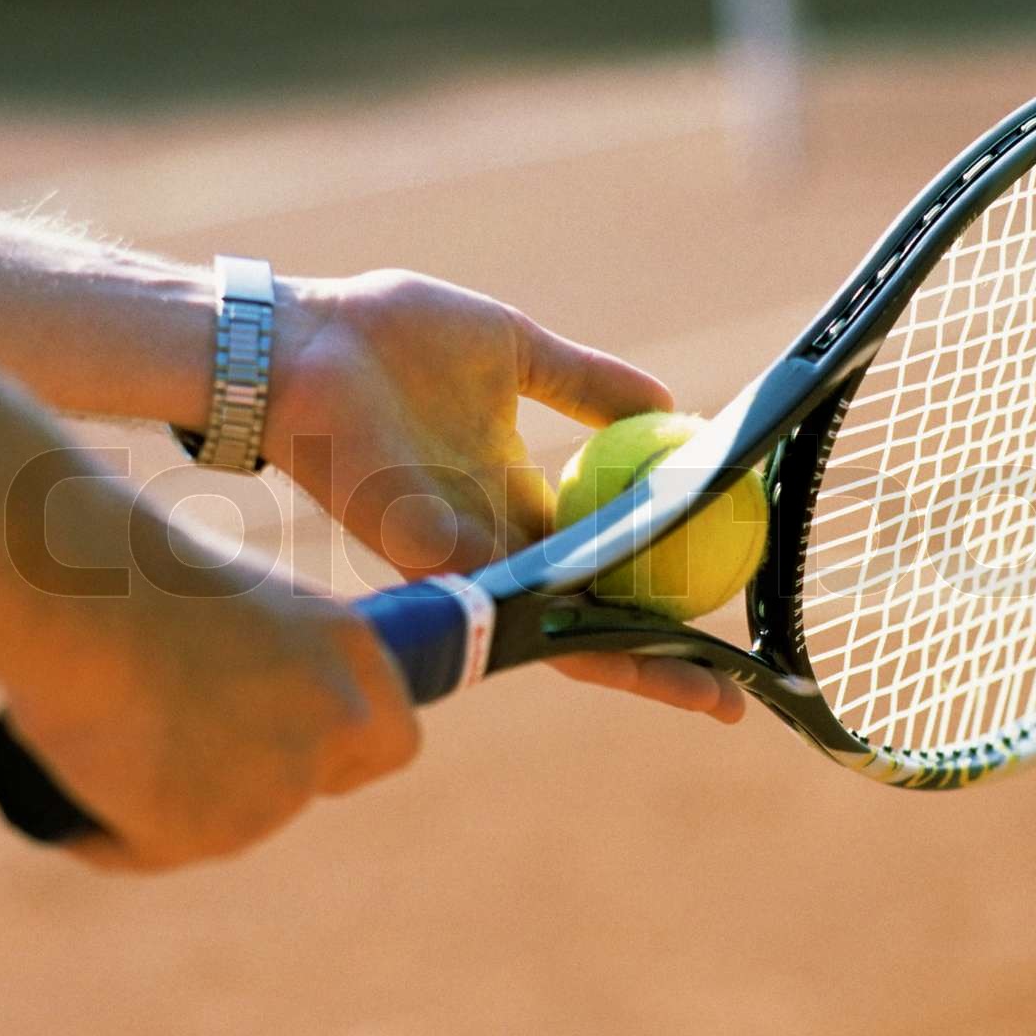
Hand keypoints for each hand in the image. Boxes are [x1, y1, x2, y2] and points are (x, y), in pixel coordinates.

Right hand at [4, 543, 417, 871]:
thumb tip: (241, 710)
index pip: (394, 740)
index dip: (345, 755)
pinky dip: (112, 831)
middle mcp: (334, 720)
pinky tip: (79, 779)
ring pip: (223, 824)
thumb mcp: (231, 602)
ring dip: (174, 802)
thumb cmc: (133, 571)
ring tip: (105, 732)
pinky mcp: (208, 833)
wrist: (75, 597)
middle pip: (302, 790)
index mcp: (352, 647)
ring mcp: (279, 785)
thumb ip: (267, 658)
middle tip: (174, 743)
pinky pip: (149, 848)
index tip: (303, 751)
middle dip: (249, 784)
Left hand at [263, 269, 743, 722]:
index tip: (722, 594)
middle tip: (731, 697)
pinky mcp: (435, 560)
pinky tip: (647, 647)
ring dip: (636, 668)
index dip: (658, 581)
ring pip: (565, 629)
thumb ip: (587, 379)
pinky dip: (585, 629)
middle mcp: (497, 537)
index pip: (602, 550)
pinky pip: (520, 602)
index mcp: (514, 490)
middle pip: (591, 613)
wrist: (304, 340)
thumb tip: (666, 401)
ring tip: (708, 698)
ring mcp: (468, 557)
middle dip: (658, 664)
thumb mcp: (516, 348)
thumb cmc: (391, 337)